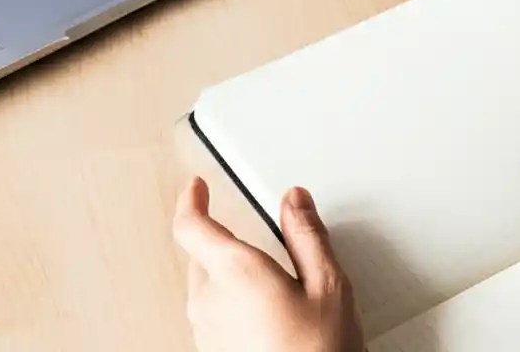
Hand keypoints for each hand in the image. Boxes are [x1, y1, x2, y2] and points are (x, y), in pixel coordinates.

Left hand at [172, 177, 364, 351]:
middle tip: (253, 243)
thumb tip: (295, 201)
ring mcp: (206, 332)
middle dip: (221, 243)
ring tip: (268, 289)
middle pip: (200, 257)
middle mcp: (209, 300)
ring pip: (206, 289)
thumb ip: (307, 235)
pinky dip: (231, 308)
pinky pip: (212, 317)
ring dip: (227, 279)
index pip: (191, 225)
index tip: (196, 187)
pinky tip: (264, 319)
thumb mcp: (329, 286)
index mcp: (235, 272)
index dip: (190, 200)